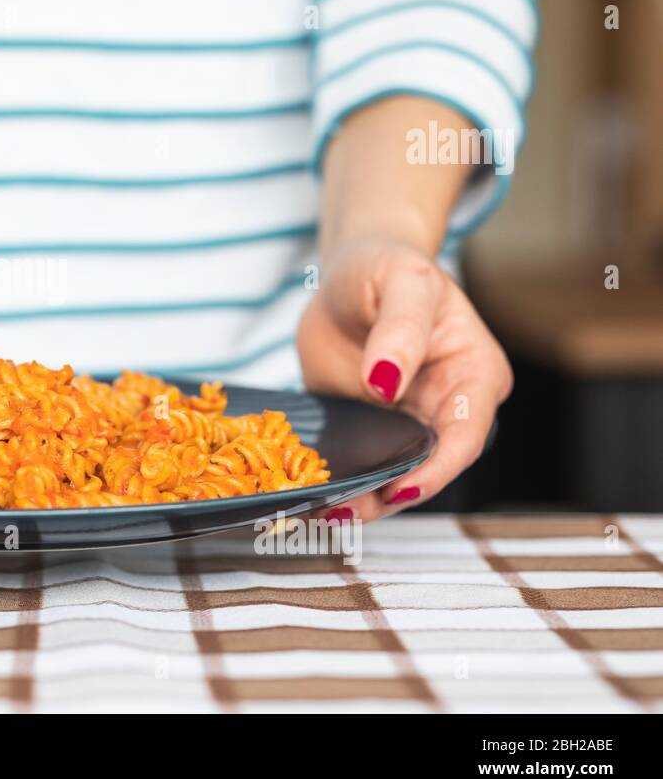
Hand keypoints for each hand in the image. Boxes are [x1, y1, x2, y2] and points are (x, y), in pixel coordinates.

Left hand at [296, 235, 511, 521]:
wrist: (349, 270)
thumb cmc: (387, 266)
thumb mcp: (402, 283)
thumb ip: (400, 330)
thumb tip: (387, 382)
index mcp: (474, 375)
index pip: (465, 435)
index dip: (434, 469)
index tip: (396, 490)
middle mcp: (446, 408)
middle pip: (427, 467)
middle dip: (387, 496)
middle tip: (340, 511)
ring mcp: (405, 423)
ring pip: (390, 474)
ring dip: (358, 498)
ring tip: (317, 512)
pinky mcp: (366, 429)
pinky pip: (356, 462)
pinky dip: (335, 479)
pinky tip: (304, 493)